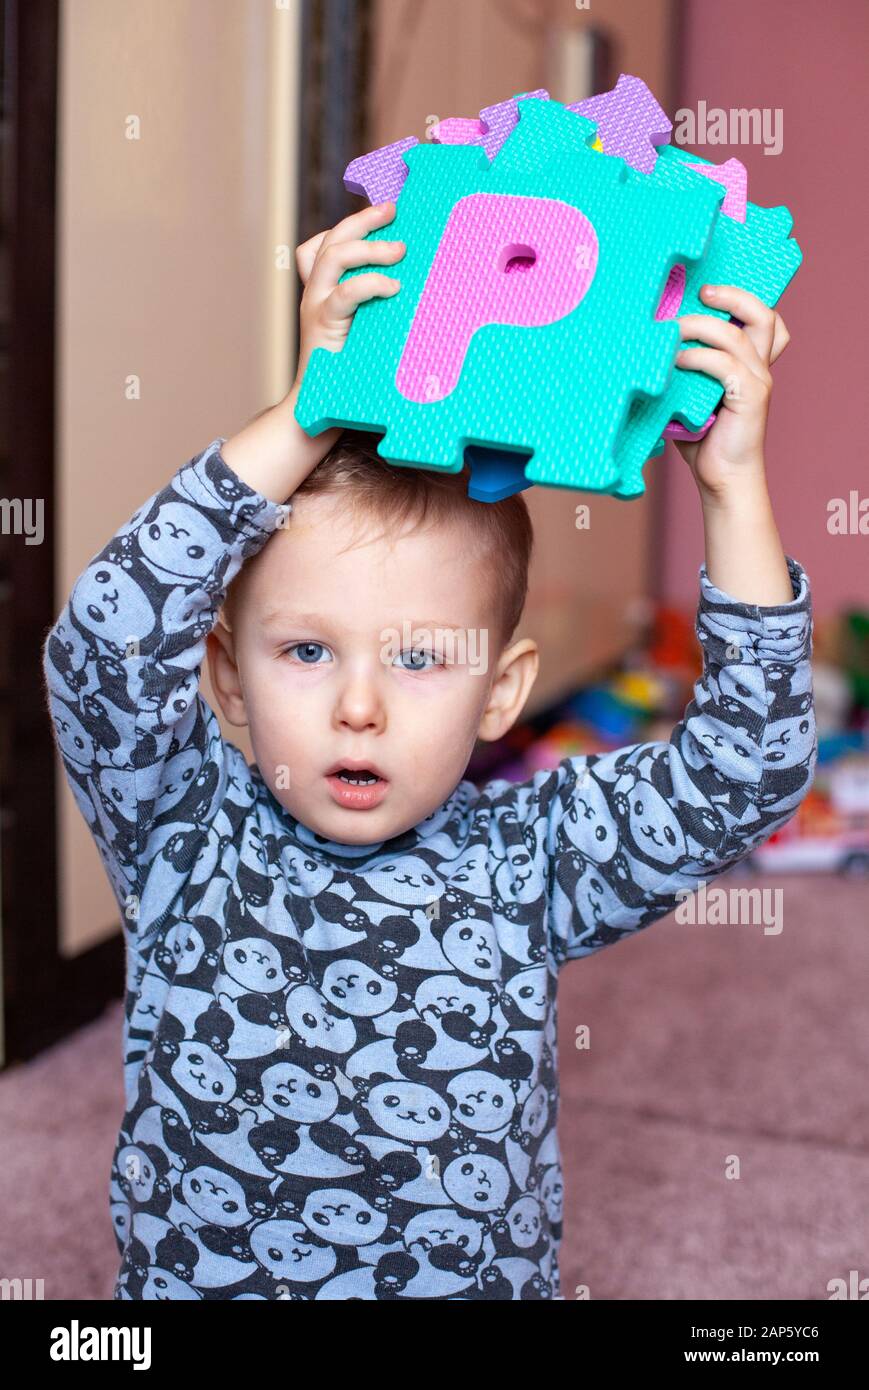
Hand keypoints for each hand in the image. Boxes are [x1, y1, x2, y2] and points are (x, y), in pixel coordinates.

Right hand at [292, 201, 404, 389]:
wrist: (319, 405)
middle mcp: (315, 292)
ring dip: (369, 247)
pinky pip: (345, 294)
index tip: (381, 212)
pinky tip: (393, 288)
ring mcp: (316, 306)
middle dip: (363, 219)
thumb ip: (376, 304)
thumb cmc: (350, 368)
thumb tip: (415, 283)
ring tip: (399, 250)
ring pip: (334, 256)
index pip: (322, 243)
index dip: (349, 223)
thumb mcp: (365, 327)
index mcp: (322, 289)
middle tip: (393, 210)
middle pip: (331, 239)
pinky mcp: (323, 325)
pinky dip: (370, 284)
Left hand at [672, 284, 790, 499]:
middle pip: (762, 314)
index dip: (743, 297)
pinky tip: (675, 360)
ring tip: (673, 329)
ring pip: (736, 335)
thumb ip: (682, 370)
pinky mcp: (750, 398)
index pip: (764, 318)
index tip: (709, 290)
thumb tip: (645, 346)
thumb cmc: (704, 440)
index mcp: (751, 363)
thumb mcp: (690, 395)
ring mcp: (758, 381)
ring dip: (701, 326)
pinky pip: (724, 365)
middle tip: (700, 293)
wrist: (722, 480)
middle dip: (731, 296)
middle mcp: (760, 368)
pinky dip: (697, 357)